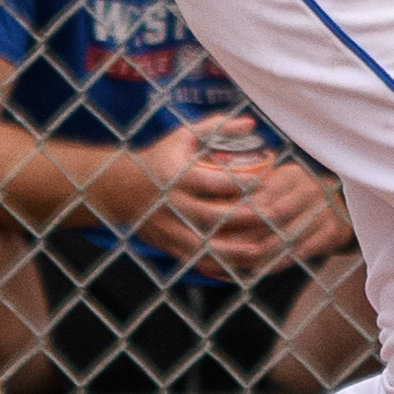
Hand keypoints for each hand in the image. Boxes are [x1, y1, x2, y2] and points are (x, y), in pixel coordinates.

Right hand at [120, 123, 353, 276]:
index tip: (268, 181)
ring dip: (231, 251)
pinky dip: (215, 268)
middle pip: (210, 217)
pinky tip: (238, 269)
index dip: (241, 183)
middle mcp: (171, 205)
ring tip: (259, 250)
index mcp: (176, 176)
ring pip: (202, 246)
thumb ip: (216, 127)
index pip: (213, 182)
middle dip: (243, 219)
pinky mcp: (168, 246)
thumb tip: (251, 123)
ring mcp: (168, 229)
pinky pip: (193, 262)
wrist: (119, 188)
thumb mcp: (182, 137)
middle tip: (273, 217)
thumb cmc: (160, 158)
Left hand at [227, 153, 355, 275]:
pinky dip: (276, 264)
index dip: (238, 213)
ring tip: (234, 264)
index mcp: (291, 175)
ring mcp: (324, 211)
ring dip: (258, 255)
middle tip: (221, 250)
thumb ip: (249, 194)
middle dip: (245, 235)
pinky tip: (256, 272)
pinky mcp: (333, 232)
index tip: (216, 227)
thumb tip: (213, 209)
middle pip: (273, 217)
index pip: (261, 195)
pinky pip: (299, 253)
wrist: (338, 208)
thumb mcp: (275, 186)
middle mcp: (310, 189)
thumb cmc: (293, 199)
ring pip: (285, 238)